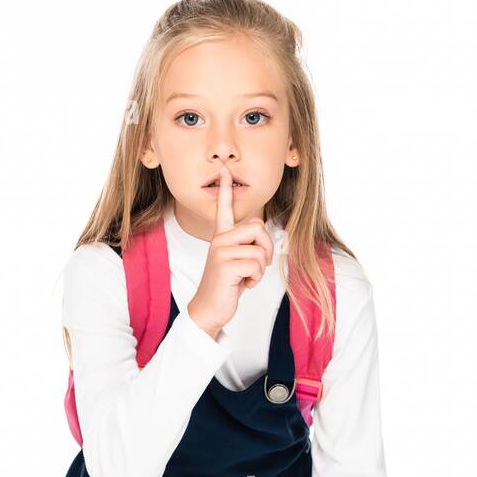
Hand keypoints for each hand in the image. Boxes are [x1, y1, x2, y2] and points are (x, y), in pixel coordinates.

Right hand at [187, 162, 273, 339]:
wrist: (210, 308)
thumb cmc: (227, 285)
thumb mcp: (238, 261)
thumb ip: (248, 244)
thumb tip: (261, 231)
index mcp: (221, 236)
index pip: (224, 208)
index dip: (226, 188)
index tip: (224, 169)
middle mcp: (219, 240)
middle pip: (258, 227)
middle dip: (266, 248)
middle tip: (257, 265)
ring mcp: (220, 251)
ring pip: (259, 250)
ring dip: (260, 269)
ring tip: (246, 277)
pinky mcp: (225, 265)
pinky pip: (256, 265)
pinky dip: (255, 279)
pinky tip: (242, 285)